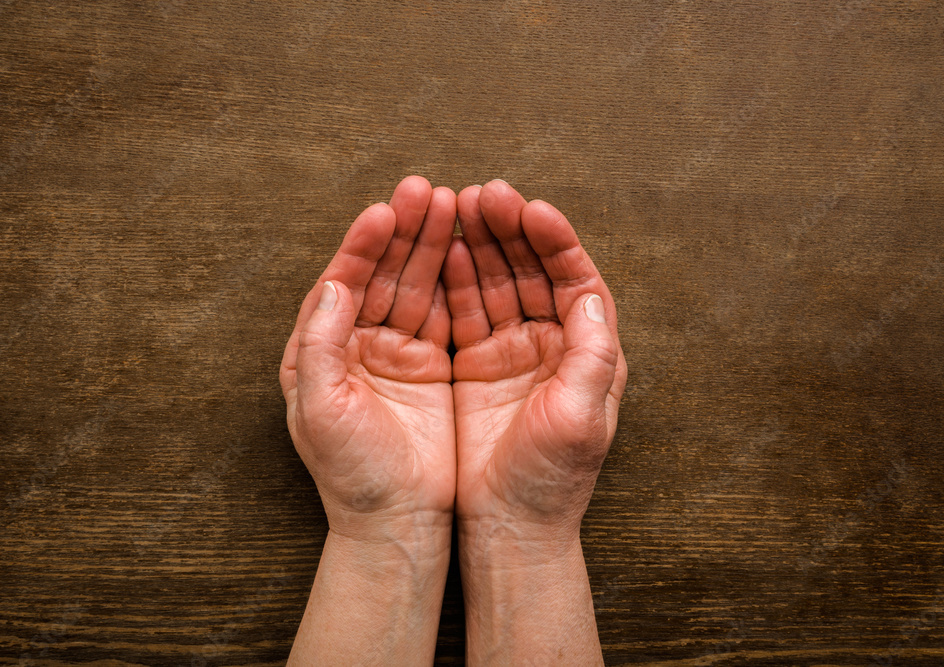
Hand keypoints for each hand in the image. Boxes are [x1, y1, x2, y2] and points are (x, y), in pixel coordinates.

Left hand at [280, 175, 456, 539]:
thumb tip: (331, 286)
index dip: (362, 245)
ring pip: (414, 285)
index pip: (341, 282)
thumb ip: (318, 345)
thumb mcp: (319, 410)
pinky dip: (456, 280)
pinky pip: (445, 311)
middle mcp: (355, 344)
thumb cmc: (352, 474)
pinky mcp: (432, 366)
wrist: (398, 522)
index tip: (386, 211)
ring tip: (454, 203)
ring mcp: (396, 353)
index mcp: (318, 351)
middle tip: (427, 191)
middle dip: (403, 232)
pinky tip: (468, 248)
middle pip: (381, 274)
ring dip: (432, 246)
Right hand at [444, 179, 625, 538]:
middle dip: (511, 230)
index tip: (530, 208)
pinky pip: (464, 309)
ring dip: (481, 244)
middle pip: (533, 270)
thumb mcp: (581, 417)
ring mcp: (511, 350)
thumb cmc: (551, 478)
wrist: (506, 526)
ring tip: (458, 207)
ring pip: (497, 282)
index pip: (575, 279)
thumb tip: (592, 292)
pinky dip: (454, 278)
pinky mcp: (474, 363)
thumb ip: (593, 354)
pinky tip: (444, 250)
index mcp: (588, 351)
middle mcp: (553, 343)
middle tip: (485, 194)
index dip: (555, 240)